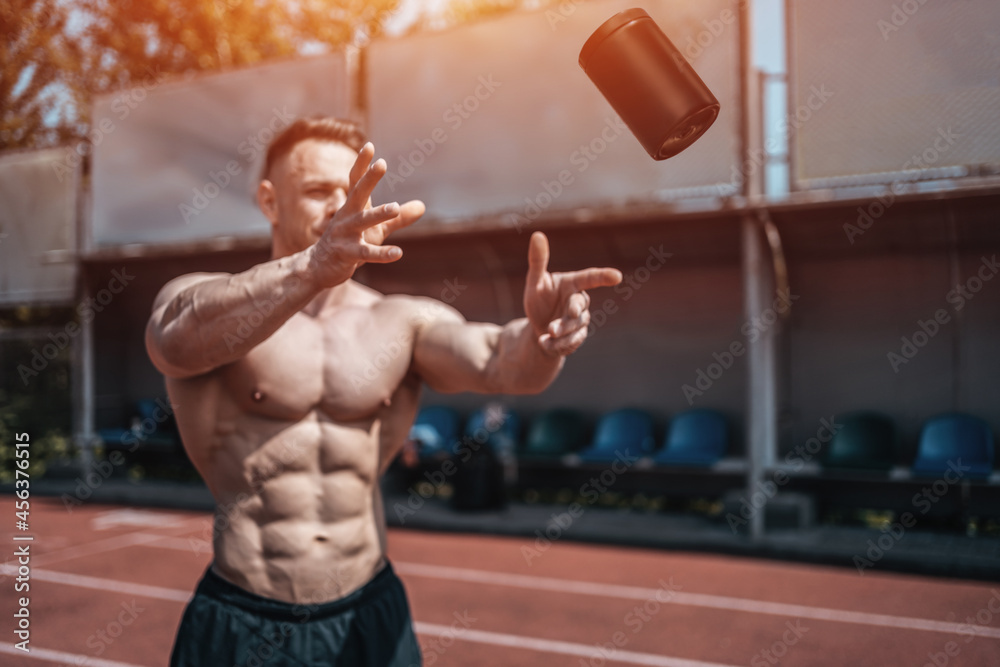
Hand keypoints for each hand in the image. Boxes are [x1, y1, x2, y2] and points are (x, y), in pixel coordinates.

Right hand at [308, 142, 424, 287]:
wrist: (320, 267)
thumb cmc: (350, 243)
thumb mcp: (376, 229)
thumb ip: (398, 218)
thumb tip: (422, 206)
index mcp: (352, 207)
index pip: (355, 181)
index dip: (362, 164)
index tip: (369, 145)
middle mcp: (346, 217)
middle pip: (358, 194)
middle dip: (369, 179)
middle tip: (381, 164)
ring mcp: (344, 235)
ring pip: (362, 222)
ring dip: (378, 214)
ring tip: (396, 206)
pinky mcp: (347, 254)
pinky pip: (366, 254)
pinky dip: (382, 253)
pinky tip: (398, 253)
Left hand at [523, 231, 621, 355]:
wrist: (538, 326)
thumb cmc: (539, 299)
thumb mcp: (535, 281)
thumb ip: (538, 261)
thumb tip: (537, 234)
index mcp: (573, 284)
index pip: (590, 277)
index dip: (603, 276)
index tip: (617, 275)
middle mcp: (580, 301)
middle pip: (579, 308)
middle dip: (569, 317)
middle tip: (554, 326)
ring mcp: (581, 321)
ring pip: (576, 328)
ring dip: (561, 333)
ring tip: (547, 333)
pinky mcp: (577, 337)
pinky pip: (571, 343)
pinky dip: (556, 345)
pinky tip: (544, 342)